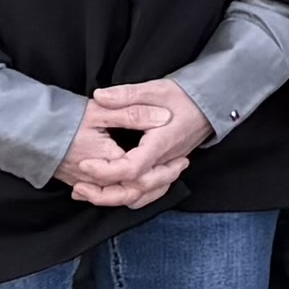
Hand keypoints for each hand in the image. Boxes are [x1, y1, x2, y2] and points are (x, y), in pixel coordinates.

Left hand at [62, 79, 209, 209]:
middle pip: (135, 191)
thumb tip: (99, 97)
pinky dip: (129, 198)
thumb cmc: (184, 96)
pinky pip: (149, 194)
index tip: (84, 163)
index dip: (106, 171)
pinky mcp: (166, 170)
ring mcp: (166, 168)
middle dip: (104, 194)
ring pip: (141, 197)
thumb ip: (126, 95)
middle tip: (78, 189)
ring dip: (113, 199)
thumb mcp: (155, 88)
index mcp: (160, 144)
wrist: (210, 104)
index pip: (132, 168)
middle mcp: (164, 162)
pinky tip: (110, 192)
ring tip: (87, 193)